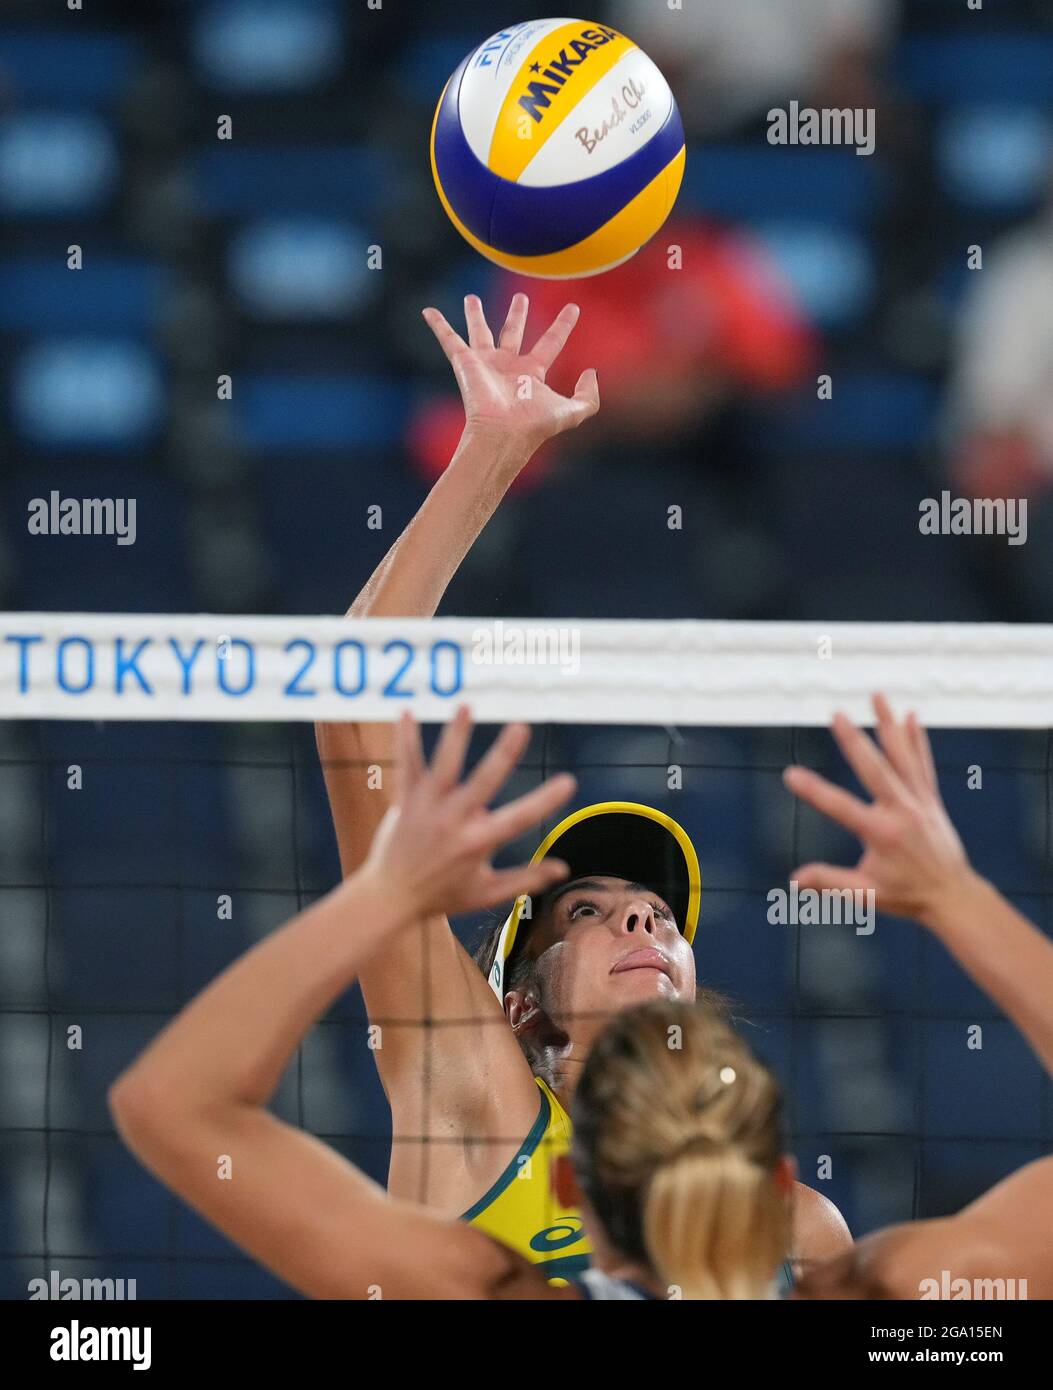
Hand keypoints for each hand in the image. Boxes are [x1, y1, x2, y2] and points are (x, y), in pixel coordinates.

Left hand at [364, 706, 574, 919]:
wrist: (390, 897)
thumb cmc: (442, 896)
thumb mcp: (486, 893)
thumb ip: (525, 879)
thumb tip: (563, 868)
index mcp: (477, 843)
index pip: (518, 819)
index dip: (545, 801)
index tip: (569, 781)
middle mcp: (453, 822)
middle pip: (482, 782)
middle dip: (502, 754)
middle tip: (521, 727)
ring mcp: (427, 809)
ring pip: (442, 767)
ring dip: (455, 736)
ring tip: (466, 706)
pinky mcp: (406, 801)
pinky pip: (406, 766)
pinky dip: (405, 740)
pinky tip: (406, 713)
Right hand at [422, 294, 598, 456]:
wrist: (503, 434)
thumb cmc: (535, 426)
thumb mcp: (573, 411)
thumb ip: (588, 396)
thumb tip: (591, 372)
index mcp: (532, 374)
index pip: (550, 343)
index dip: (563, 325)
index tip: (574, 308)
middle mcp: (508, 367)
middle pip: (513, 333)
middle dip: (516, 315)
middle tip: (521, 298)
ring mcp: (485, 365)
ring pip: (480, 332)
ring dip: (475, 315)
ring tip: (471, 297)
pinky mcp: (465, 364)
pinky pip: (448, 339)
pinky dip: (437, 325)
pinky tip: (428, 311)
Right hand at [782, 694, 971, 923]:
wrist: (954, 895)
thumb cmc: (908, 895)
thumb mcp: (866, 894)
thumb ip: (830, 883)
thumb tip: (793, 879)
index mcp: (882, 833)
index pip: (841, 807)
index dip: (814, 791)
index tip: (790, 774)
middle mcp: (903, 811)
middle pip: (876, 770)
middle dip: (855, 741)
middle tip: (837, 715)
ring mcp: (919, 802)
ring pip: (902, 756)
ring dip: (889, 725)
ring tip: (877, 697)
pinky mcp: (930, 799)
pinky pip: (922, 764)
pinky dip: (917, 740)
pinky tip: (911, 716)